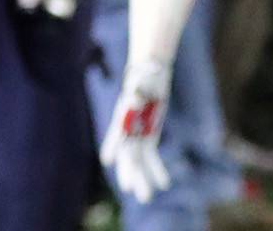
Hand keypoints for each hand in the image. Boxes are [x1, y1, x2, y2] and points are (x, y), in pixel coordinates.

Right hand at [101, 58, 172, 202]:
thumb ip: (136, 93)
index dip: (112, 146)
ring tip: (147, 197)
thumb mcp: (140, 82)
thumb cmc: (142, 77)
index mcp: (122, 119)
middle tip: (130, 189)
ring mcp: (137, 136)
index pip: (117, 134)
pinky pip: (152, 157)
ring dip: (143, 178)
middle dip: (130, 172)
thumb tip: (135, 99)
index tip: (108, 159)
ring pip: (139, 161)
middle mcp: (127, 131)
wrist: (150, 75)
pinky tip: (164, 184)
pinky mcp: (149, 137)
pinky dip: (157, 170)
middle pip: (127, 155)